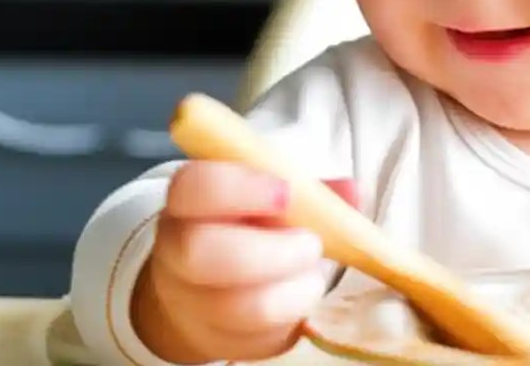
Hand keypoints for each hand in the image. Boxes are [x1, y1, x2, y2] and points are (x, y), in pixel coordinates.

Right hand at [132, 162, 352, 362]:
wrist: (207, 288)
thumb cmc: (248, 230)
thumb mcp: (271, 199)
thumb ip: (308, 191)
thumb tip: (351, 191)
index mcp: (189, 203)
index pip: (196, 187)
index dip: (241, 188)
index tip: (286, 193)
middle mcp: (178, 252)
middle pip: (203, 253)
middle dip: (272, 251)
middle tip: (311, 245)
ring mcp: (191, 304)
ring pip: (237, 307)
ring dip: (293, 292)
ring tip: (312, 277)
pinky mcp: (218, 343)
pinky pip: (257, 340)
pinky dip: (291, 320)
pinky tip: (296, 299)